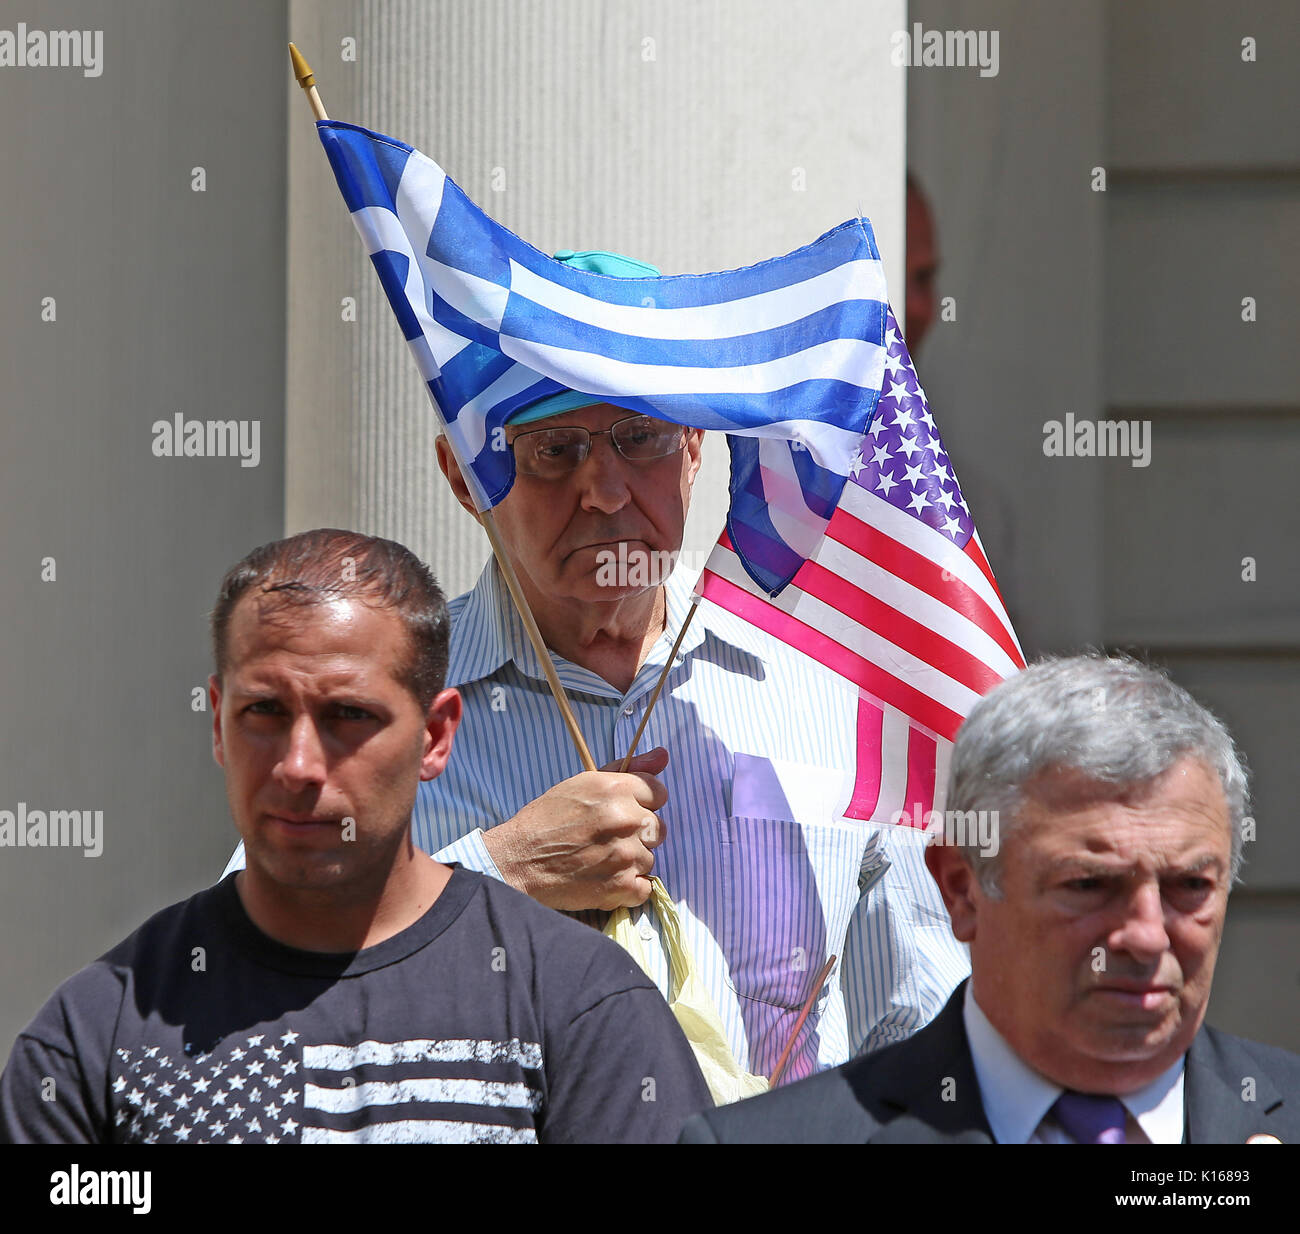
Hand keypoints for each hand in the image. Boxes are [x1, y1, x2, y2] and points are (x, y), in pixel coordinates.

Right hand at [483, 747, 668, 910]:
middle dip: (637, 833)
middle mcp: (625, 819)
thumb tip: (663, 755)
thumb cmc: (546, 820)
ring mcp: (626, 855)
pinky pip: (644, 888)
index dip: (643, 803)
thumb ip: (628, 769)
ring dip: (630, 861)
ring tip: (600, 859)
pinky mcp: (621, 886)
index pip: (659, 793)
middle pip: (658, 827)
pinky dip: (627, 887)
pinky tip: (604, 878)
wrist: (518, 861)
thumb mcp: (582, 784)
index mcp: (616, 789)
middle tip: (607, 838)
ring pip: (649, 857)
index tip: (624, 812)